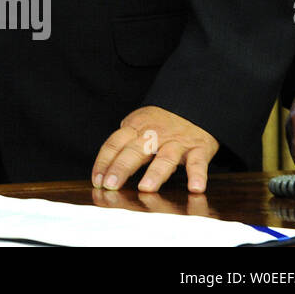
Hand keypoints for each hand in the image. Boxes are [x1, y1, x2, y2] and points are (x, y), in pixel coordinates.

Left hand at [92, 105, 217, 192]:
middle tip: (111, 185)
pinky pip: (198, 162)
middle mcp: (154, 134)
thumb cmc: (160, 123)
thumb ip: (125, 145)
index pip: (114, 144)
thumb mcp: (138, 126)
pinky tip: (195, 188)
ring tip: (145, 188)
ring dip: (155, 173)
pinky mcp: (199, 148)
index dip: (103, 162)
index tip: (96, 181)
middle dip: (121, 168)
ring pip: (165, 157)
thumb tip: (105, 171)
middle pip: (134, 151)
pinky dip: (197, 175)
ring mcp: (177, 141)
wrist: (193, 104)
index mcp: (135, 128)